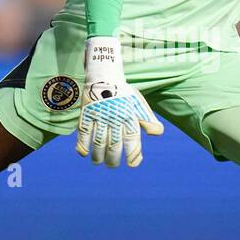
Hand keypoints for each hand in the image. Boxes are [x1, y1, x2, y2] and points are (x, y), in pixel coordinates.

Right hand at [75, 36, 163, 167]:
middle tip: (112, 165)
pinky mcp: (86, 114)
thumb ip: (148, 120)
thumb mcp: (138, 104)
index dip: (133, 155)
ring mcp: (100, 116)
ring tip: (99, 161)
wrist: (104, 75)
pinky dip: (82, 145)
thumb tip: (157, 133)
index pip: (132, 139)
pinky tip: (84, 153)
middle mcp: (115, 117)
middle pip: (114, 145)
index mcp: (129, 115)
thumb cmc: (124, 93)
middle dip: (113, 159)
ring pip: (98, 142)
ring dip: (98, 156)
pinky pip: (83, 133)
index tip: (132, 164)